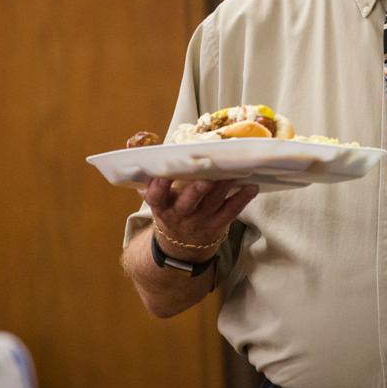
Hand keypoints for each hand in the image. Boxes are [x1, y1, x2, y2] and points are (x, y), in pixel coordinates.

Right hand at [142, 177, 257, 257]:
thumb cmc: (170, 209)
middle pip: (189, 202)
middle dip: (198, 188)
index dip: (160, 185)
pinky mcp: (218, 225)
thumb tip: (135, 141)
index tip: (165, 171)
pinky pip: (231, 212)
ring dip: (224, 186)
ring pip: (213, 202)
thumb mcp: (157, 197)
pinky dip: (243, 199)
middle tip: (207, 174)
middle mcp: (180, 214)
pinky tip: (251, 186)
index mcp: (161, 206)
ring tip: (235, 170)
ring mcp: (201, 221)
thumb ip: (151, 174)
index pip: (157, 196)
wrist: (180, 245)